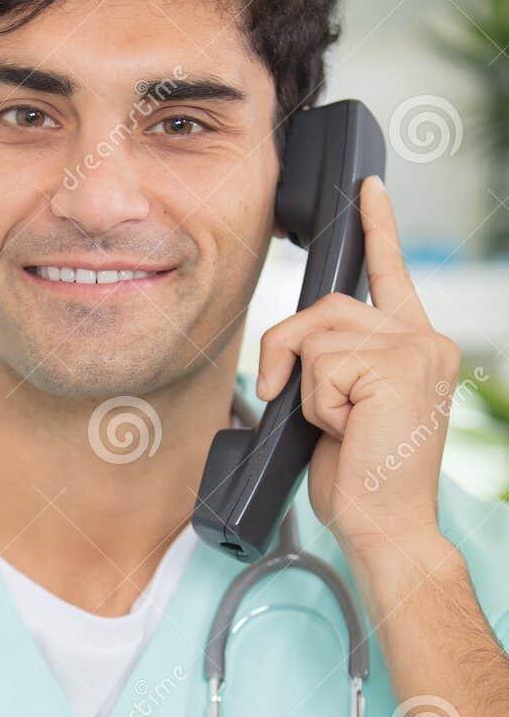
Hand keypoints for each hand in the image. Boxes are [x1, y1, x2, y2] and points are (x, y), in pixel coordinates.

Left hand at [256, 175, 460, 562]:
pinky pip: (320, 363)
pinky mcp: (400, 365)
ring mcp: (418, 350)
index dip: (377, 229)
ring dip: (307, 387)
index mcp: (416, 348)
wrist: (386, 528)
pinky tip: (349, 431)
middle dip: (290, 352)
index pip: (391, 275)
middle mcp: (426, 341)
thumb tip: (299, 348)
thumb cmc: (362, 482)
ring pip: (318, 336)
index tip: (367, 188)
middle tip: (295, 403)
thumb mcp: (340, 410)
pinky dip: (317, 403)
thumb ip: (334, 365)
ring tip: (341, 427)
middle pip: (326, 307)